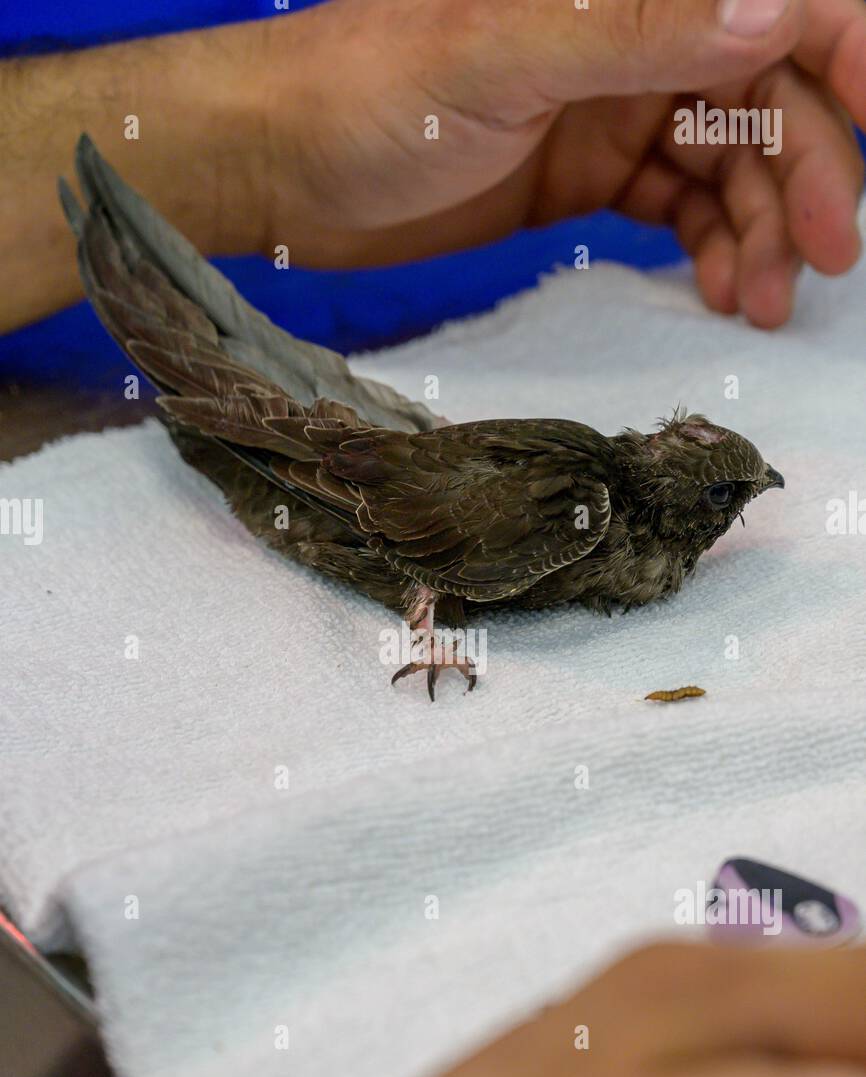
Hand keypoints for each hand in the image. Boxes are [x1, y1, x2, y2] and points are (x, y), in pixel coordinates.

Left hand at [259, 0, 865, 327]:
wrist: (282, 166)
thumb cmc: (364, 92)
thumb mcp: (497, 55)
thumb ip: (635, 27)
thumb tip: (775, 6)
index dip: (845, 51)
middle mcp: (635, 33)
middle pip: (768, 91)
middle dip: (807, 173)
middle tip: (822, 259)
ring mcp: (615, 103)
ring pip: (732, 160)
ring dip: (760, 230)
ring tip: (760, 304)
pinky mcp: (589, 171)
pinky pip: (680, 204)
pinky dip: (709, 246)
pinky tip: (717, 292)